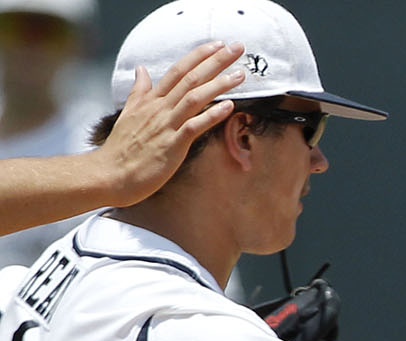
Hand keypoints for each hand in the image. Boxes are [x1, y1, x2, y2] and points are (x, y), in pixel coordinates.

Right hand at [97, 42, 246, 205]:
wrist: (109, 174)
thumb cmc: (122, 148)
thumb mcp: (129, 113)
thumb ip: (139, 91)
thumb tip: (141, 69)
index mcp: (152, 100)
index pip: (178, 70)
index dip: (198, 56)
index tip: (218, 44)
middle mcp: (159, 108)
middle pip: (190, 78)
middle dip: (215, 61)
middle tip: (237, 47)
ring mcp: (166, 125)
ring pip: (194, 98)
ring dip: (219, 84)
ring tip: (240, 74)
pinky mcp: (172, 145)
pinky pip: (194, 127)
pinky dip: (212, 115)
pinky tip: (229, 106)